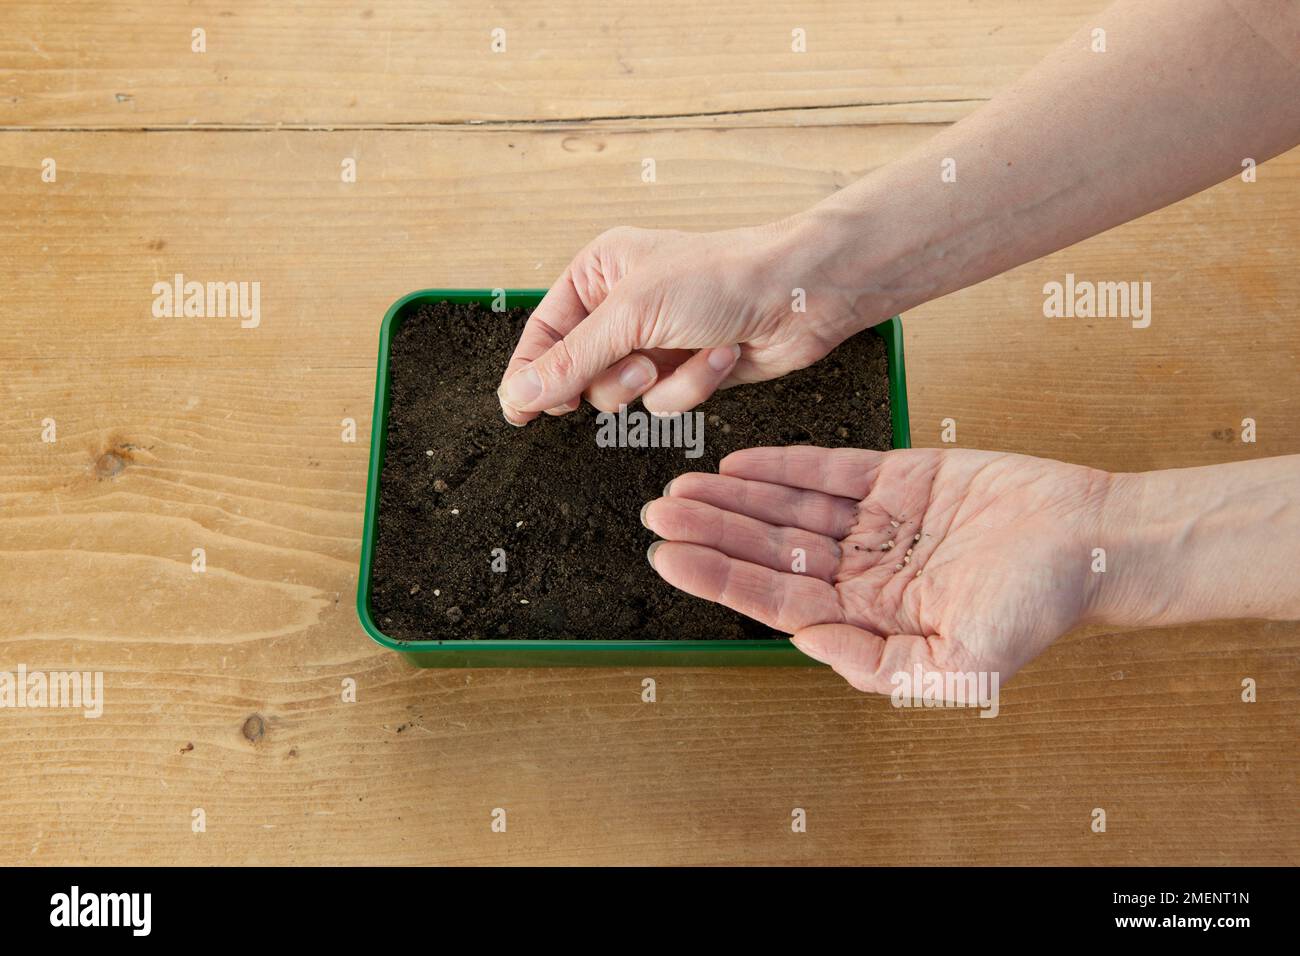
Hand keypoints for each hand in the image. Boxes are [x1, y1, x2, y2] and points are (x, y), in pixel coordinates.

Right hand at [496, 223, 870, 424]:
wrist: (799, 295)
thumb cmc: (722, 278)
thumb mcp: (633, 315)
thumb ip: (572, 360)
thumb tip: (520, 393)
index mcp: (597, 274)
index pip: (543, 333)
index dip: (531, 374)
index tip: (520, 411)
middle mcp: (621, 308)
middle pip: (578, 374)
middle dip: (611, 379)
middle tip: (639, 366)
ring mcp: (654, 342)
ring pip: (623, 397)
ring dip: (659, 383)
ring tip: (687, 351)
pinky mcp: (686, 370)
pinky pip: (665, 403)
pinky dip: (693, 386)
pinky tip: (720, 355)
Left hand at [642, 446, 1113, 693]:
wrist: (1094, 538)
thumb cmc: (1038, 605)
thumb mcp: (964, 664)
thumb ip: (880, 666)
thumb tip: (804, 643)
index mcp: (872, 616)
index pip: (778, 595)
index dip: (720, 575)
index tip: (668, 556)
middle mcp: (866, 571)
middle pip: (771, 548)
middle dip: (712, 532)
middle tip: (657, 513)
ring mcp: (880, 523)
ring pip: (790, 508)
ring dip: (735, 497)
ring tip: (681, 486)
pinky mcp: (900, 478)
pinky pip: (830, 470)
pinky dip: (786, 465)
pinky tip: (739, 463)